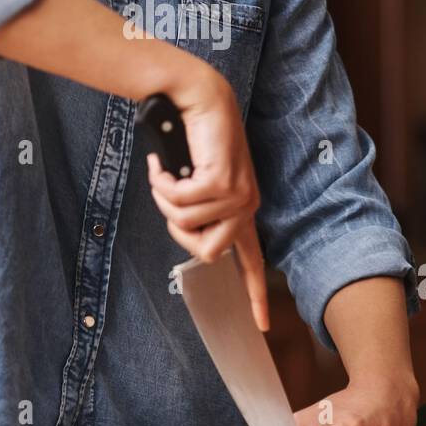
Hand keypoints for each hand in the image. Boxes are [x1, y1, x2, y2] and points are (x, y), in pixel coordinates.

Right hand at [145, 67, 268, 331]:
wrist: (201, 99)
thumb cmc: (193, 139)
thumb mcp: (196, 182)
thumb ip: (197, 210)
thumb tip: (184, 230)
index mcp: (242, 212)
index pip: (252, 262)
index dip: (255, 296)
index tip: (263, 326)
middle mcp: (245, 206)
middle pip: (204, 252)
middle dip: (176, 228)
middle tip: (168, 196)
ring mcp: (237, 194)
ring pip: (185, 225)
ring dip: (164, 199)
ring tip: (166, 175)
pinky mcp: (222, 180)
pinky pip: (179, 202)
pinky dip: (162, 184)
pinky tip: (163, 166)